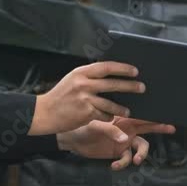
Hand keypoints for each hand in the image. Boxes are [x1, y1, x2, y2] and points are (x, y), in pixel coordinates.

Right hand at [30, 62, 144, 134]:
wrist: (45, 113)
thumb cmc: (60, 96)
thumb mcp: (72, 80)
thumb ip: (89, 77)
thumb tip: (110, 74)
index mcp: (81, 73)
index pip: (106, 67)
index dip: (122, 68)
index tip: (135, 71)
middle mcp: (83, 84)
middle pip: (113, 84)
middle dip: (130, 86)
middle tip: (141, 87)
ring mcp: (85, 99)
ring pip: (111, 103)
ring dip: (122, 108)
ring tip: (128, 110)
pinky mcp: (86, 113)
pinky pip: (104, 115)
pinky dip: (108, 117)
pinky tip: (110, 118)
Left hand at [57, 117, 175, 169]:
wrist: (72, 140)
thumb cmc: (82, 125)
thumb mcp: (96, 125)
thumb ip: (111, 131)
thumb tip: (125, 140)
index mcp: (122, 117)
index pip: (141, 114)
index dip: (154, 114)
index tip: (166, 115)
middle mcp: (127, 128)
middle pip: (148, 128)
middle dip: (160, 127)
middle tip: (171, 128)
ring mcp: (124, 141)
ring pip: (141, 147)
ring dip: (141, 155)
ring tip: (137, 161)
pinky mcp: (118, 152)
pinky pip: (127, 159)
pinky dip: (123, 163)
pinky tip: (114, 166)